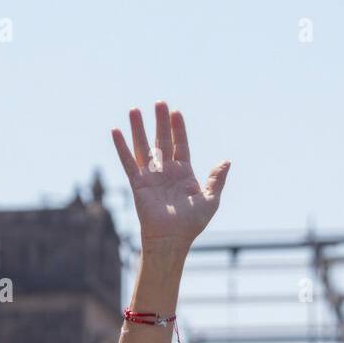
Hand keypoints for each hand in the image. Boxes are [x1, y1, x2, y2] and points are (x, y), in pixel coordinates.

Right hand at [112, 101, 229, 250]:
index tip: (176, 112)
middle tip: (159, 103)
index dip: (179, 129)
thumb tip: (227, 161)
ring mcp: (151, 176)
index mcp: (184, 174)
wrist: (172, 239)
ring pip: (143, 147)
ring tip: (135, 110)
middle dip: (160, 122)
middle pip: (162, 141)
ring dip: (138, 129)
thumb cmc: (192, 224)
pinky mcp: (138, 183)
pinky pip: (128, 162)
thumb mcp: (210, 200)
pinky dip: (122, 147)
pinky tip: (116, 131)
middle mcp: (166, 172)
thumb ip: (217, 180)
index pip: (181, 145)